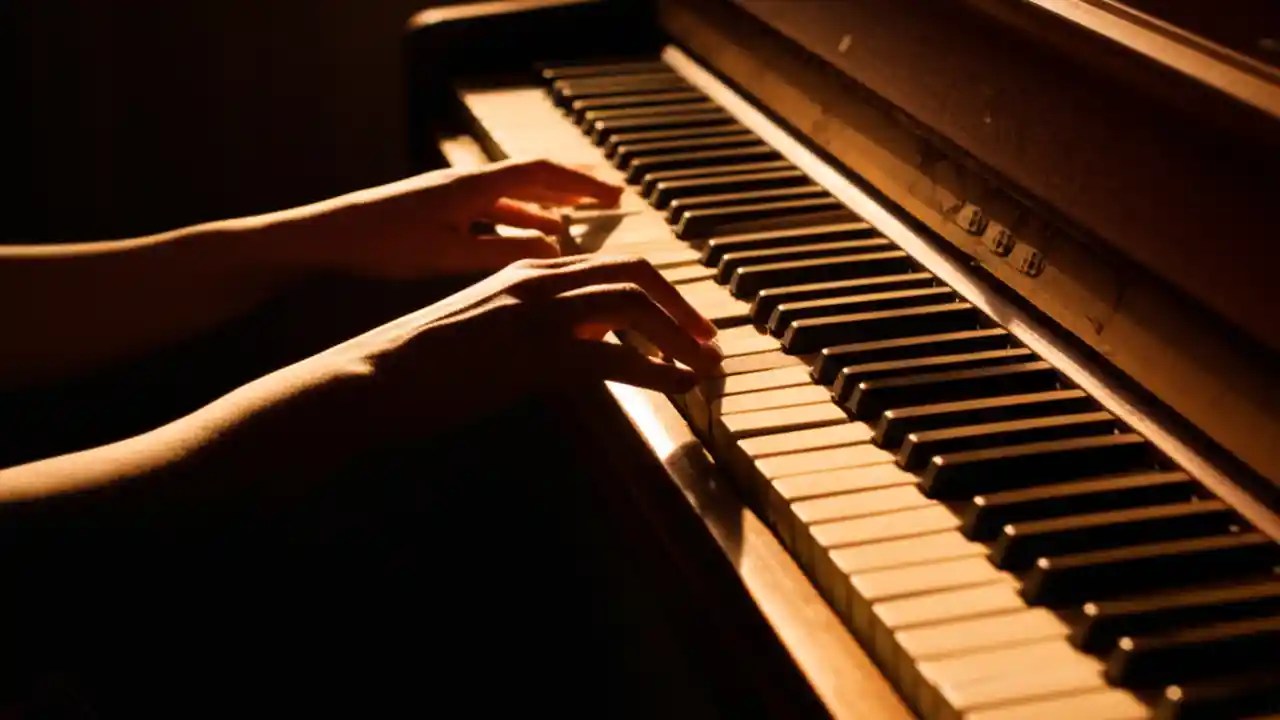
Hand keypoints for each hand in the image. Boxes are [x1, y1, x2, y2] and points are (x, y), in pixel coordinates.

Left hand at [304, 159, 622, 278]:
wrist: (328, 237)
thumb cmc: (384, 245)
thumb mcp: (449, 255)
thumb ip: (503, 254)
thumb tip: (555, 252)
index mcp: (473, 186)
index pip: (542, 173)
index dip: (582, 185)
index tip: (616, 197)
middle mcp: (467, 183)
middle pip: (533, 177)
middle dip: (573, 190)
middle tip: (610, 202)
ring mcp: (452, 196)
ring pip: (513, 195)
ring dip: (547, 207)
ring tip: (576, 226)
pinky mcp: (439, 212)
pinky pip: (492, 210)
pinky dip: (519, 221)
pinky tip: (526, 241)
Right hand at [320, 253, 719, 437]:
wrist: (373, 379)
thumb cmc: (422, 364)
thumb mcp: (487, 330)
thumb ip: (536, 329)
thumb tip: (585, 350)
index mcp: (526, 272)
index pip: (609, 264)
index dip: (657, 290)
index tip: (682, 320)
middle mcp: (537, 282)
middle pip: (634, 274)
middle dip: (681, 306)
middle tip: (709, 340)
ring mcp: (537, 316)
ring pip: (633, 307)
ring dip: (679, 337)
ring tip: (705, 367)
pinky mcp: (534, 357)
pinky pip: (614, 361)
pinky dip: (656, 373)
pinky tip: (678, 388)